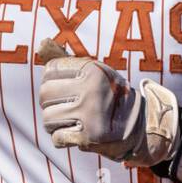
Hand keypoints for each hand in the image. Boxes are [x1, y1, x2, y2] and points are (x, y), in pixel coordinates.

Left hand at [36, 38, 179, 166]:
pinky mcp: (89, 137)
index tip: (69, 88)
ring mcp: (90, 114)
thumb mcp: (94, 72)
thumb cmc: (109, 95)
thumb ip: (65, 59)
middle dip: (52, 103)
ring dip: (56, 123)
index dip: (54, 82)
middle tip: (70, 106)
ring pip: (47, 118)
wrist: (140, 125)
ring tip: (73, 120)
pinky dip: (64, 139)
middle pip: (44, 95)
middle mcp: (92, 89)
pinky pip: (57, 138)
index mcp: (92, 70)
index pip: (50, 71)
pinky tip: (77, 133)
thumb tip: (41, 43)